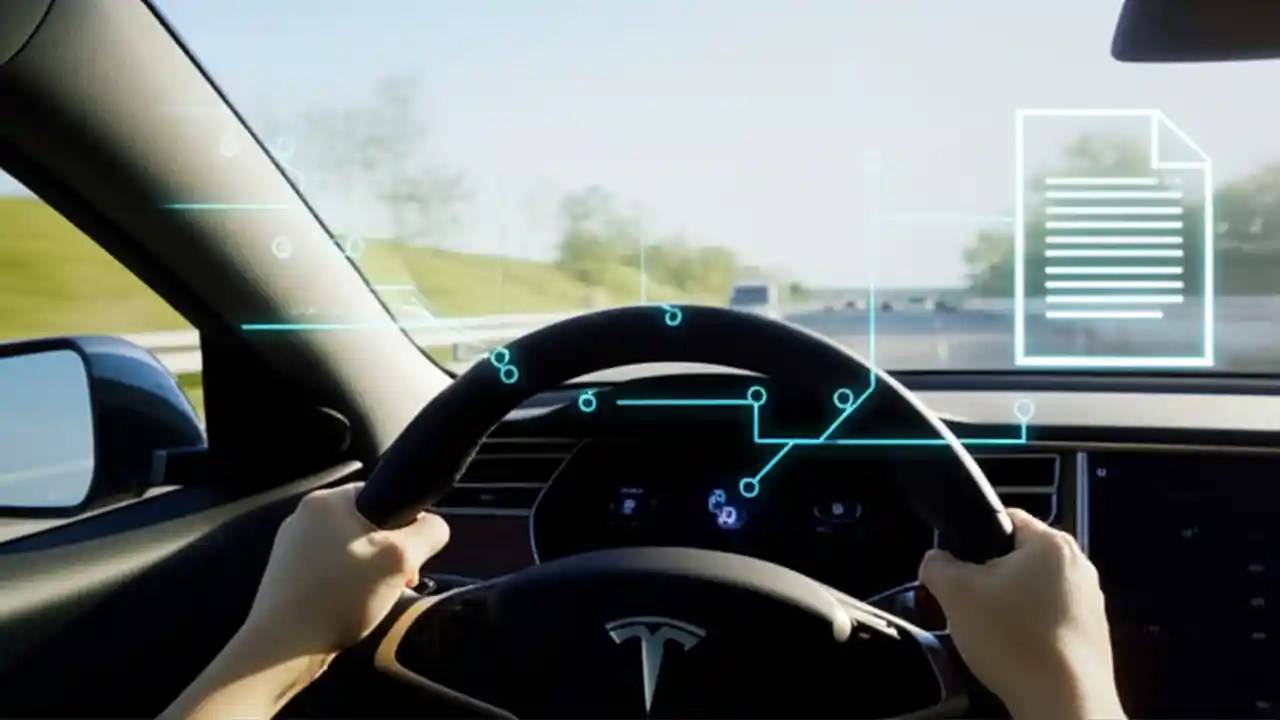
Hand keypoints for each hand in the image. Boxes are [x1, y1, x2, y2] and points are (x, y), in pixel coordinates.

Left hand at [161, 483, 449, 719]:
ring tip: (371, 600)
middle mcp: (304, 517)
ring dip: (370, 574)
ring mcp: (292, 547)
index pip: (383, 495)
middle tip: (396, 583)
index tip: (409, 558)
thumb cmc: (339, 597)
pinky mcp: (287, 576)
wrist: (282, 648)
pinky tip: (349, 609)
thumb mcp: (400, 559)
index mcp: (327, 500)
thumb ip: (428, 532)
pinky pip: (331, 572)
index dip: (406, 526)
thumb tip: (434, 526)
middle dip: (389, 555)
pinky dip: (346, 588)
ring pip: (351, 551)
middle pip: (368, 526)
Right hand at [919, 508, 1124, 719]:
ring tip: (995, 632)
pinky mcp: (1092, 634)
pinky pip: (1050, 620)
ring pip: (1034, 591)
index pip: (1006, 518)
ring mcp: (1090, 602)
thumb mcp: (955, 593)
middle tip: (972, 604)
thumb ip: (937, 565)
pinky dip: (1030, 630)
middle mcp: (1079, 567)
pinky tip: (1016, 650)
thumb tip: (935, 561)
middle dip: (991, 579)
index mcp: (1052, 544)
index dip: (974, 538)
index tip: (961, 565)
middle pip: (1018, 558)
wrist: (1062, 702)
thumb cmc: (1016, 642)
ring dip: (1011, 606)